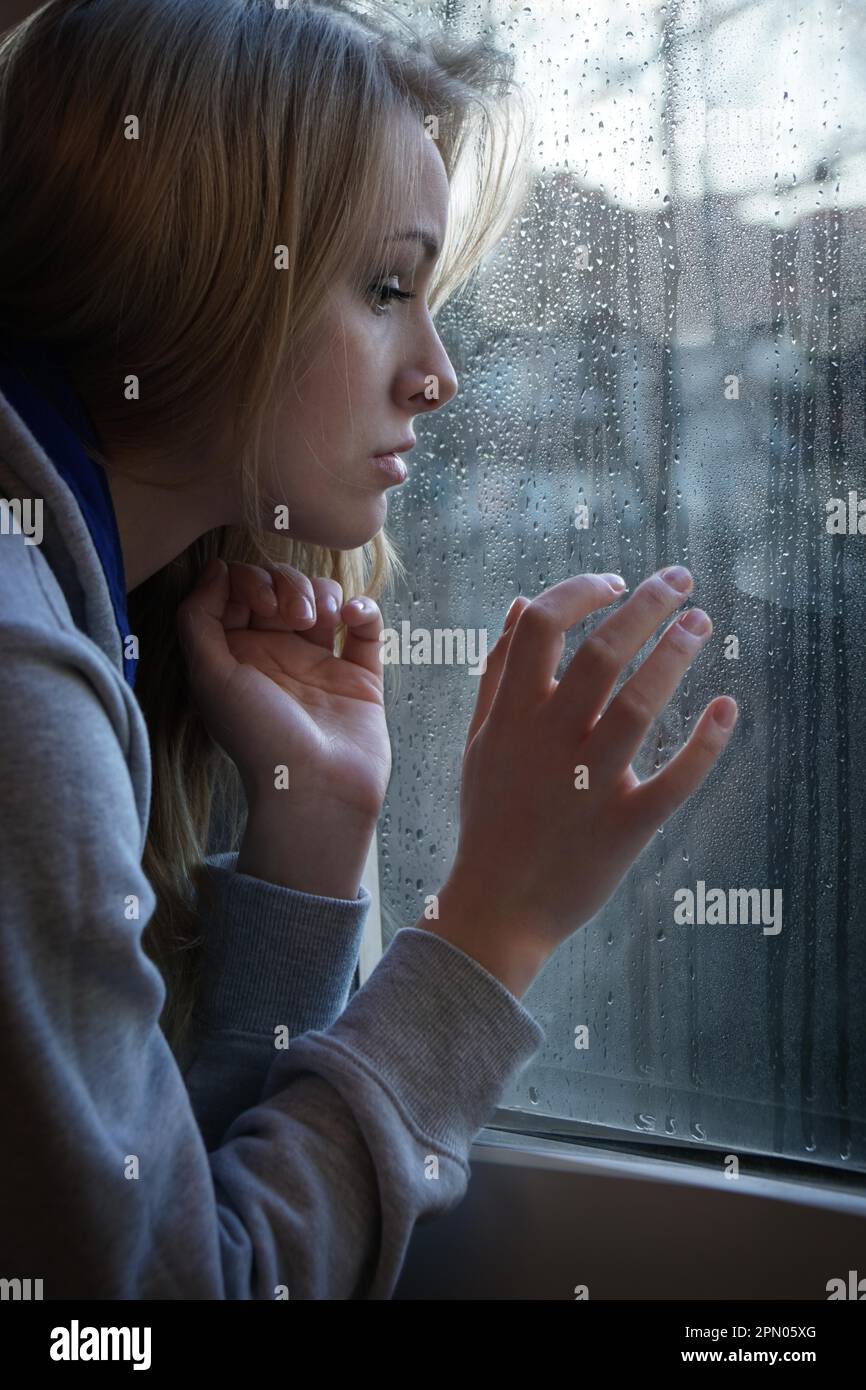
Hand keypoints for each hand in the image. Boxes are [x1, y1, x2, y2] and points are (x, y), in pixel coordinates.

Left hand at [177, 557, 390, 837]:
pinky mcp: (360, 677)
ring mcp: (320, 664)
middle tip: (293, 616)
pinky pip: (367, 627)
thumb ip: (198, 618)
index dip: (249, 580)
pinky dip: (364, 610)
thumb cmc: (257, 736)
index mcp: (236, 655)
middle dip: (288, 584)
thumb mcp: (209, 676)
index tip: (259, 602)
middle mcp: (276, 655)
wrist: (316, 788)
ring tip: (320, 620)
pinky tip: (352, 617)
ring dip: (323, 592)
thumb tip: (214, 568)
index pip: (239, 590)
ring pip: (324, 598)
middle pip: (282, 587)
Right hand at [434, 568, 737, 993]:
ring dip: (674, 656)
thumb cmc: (490, 818)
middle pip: (601, 653)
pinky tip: (726, 708)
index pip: (542, 627)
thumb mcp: (480, 740)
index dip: (581, 590)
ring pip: (637, 706)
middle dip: (645, 606)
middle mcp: (549, 742)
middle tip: (681, 579)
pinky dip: (705, 744)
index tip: (614, 580)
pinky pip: (674, 781)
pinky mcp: (624, 827)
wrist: (497, 908)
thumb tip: (519, 603)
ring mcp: (588, 785)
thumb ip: (497, 672)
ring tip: (702, 623)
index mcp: (512, 716)